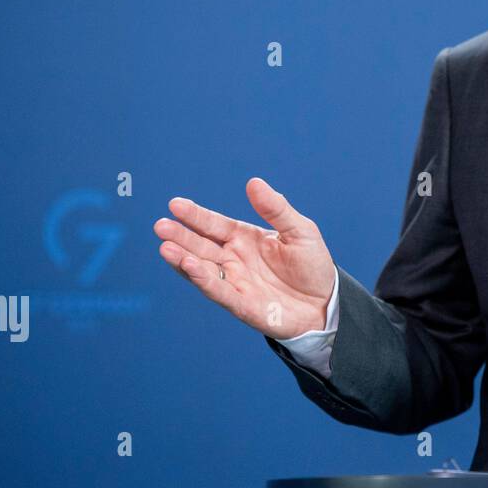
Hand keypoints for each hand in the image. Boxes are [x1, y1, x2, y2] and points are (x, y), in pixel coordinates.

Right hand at [153, 177, 336, 339]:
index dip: (195, 215)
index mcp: (245, 239)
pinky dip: (204, 280)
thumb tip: (254, 182)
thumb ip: (276, 209)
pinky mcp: (242, 305)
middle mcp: (234, 260)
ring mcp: (235, 282)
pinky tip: (189, 267)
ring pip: (203, 269)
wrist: (326, 302)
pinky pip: (219, 292)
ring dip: (184, 259)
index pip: (215, 225)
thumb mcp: (300, 230)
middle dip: (181, 236)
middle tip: (161, 225)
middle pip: (201, 246)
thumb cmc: (311, 265)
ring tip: (166, 247)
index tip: (175, 204)